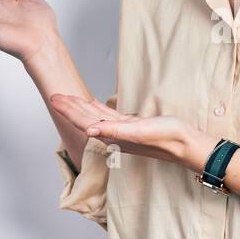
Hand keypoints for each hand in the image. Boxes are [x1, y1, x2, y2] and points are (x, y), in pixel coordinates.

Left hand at [49, 94, 210, 166]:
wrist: (184, 143)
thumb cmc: (165, 138)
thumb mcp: (138, 132)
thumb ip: (114, 131)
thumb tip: (90, 130)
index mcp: (112, 136)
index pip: (84, 122)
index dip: (68, 110)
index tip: (54, 99)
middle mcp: (114, 135)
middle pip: (86, 119)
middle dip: (70, 107)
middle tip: (55, 95)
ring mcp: (123, 131)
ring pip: (96, 117)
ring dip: (81, 107)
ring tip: (68, 98)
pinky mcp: (132, 126)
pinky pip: (109, 116)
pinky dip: (98, 109)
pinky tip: (93, 104)